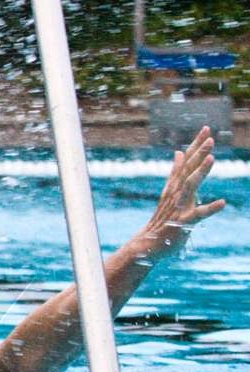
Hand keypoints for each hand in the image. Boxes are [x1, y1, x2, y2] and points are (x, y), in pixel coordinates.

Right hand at [137, 126, 226, 260]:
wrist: (148, 243)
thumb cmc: (163, 218)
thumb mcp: (170, 192)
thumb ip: (176, 172)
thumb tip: (180, 152)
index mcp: (175, 185)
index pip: (186, 161)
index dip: (196, 145)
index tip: (205, 129)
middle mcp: (176, 193)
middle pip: (188, 169)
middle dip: (199, 153)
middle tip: (210, 137)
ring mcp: (179, 207)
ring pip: (190, 186)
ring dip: (201, 172)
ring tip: (212, 158)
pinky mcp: (183, 222)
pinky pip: (197, 214)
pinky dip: (209, 209)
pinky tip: (222, 203)